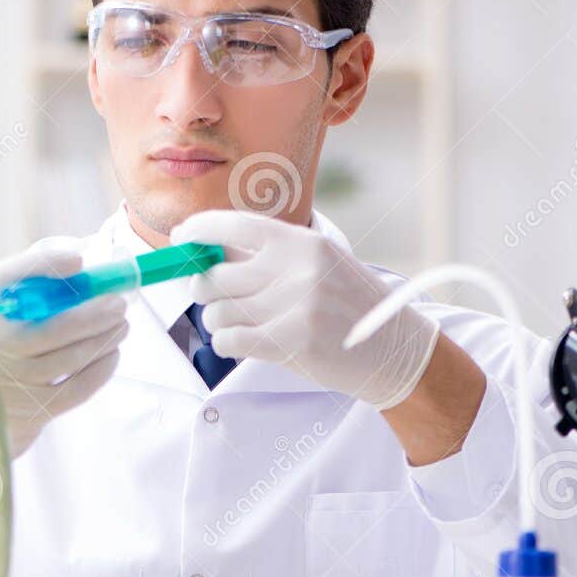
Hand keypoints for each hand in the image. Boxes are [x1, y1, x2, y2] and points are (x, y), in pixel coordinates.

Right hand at [0, 242, 128, 456]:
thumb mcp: (2, 296)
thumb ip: (35, 271)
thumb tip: (80, 258)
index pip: (9, 278)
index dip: (47, 267)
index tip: (79, 262)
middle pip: (54, 328)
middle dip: (96, 314)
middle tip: (118, 303)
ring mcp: (10, 383)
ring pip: (71, 359)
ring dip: (105, 339)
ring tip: (121, 325)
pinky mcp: (28, 413)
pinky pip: (76, 390)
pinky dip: (101, 369)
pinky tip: (112, 353)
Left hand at [170, 209, 439, 409]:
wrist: (395, 349)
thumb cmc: (349, 305)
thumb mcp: (319, 264)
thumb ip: (270, 256)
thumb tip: (207, 251)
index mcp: (303, 243)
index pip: (235, 226)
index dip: (200, 230)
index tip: (182, 237)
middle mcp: (298, 270)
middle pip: (217, 274)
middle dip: (203, 287)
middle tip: (209, 295)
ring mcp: (295, 307)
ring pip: (218, 310)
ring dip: (217, 320)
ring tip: (236, 323)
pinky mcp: (291, 343)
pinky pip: (229, 339)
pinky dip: (226, 341)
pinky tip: (240, 341)